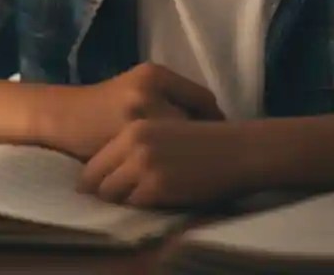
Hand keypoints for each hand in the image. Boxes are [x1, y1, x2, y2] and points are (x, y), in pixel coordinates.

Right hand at [41, 63, 224, 159]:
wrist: (61, 117)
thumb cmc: (102, 106)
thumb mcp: (137, 90)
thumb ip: (168, 99)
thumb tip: (209, 120)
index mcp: (155, 74)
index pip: (203, 99)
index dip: (214, 119)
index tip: (215, 135)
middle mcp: (149, 89)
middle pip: (196, 120)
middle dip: (201, 138)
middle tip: (206, 154)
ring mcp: (137, 114)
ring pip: (179, 141)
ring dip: (187, 154)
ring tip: (190, 164)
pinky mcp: (126, 139)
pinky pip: (159, 157)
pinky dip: (168, 165)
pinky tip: (168, 171)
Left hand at [78, 119, 252, 207]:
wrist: (238, 150)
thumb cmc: (206, 139)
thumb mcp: (163, 129)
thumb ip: (136, 145)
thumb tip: (111, 170)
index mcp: (133, 127)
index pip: (95, 161)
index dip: (97, 179)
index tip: (106, 188)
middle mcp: (133, 143)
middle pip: (95, 179)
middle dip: (105, 191)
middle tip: (122, 197)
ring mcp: (143, 164)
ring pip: (111, 194)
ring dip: (123, 199)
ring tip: (142, 197)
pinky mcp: (156, 185)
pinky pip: (135, 204)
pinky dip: (143, 206)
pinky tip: (159, 199)